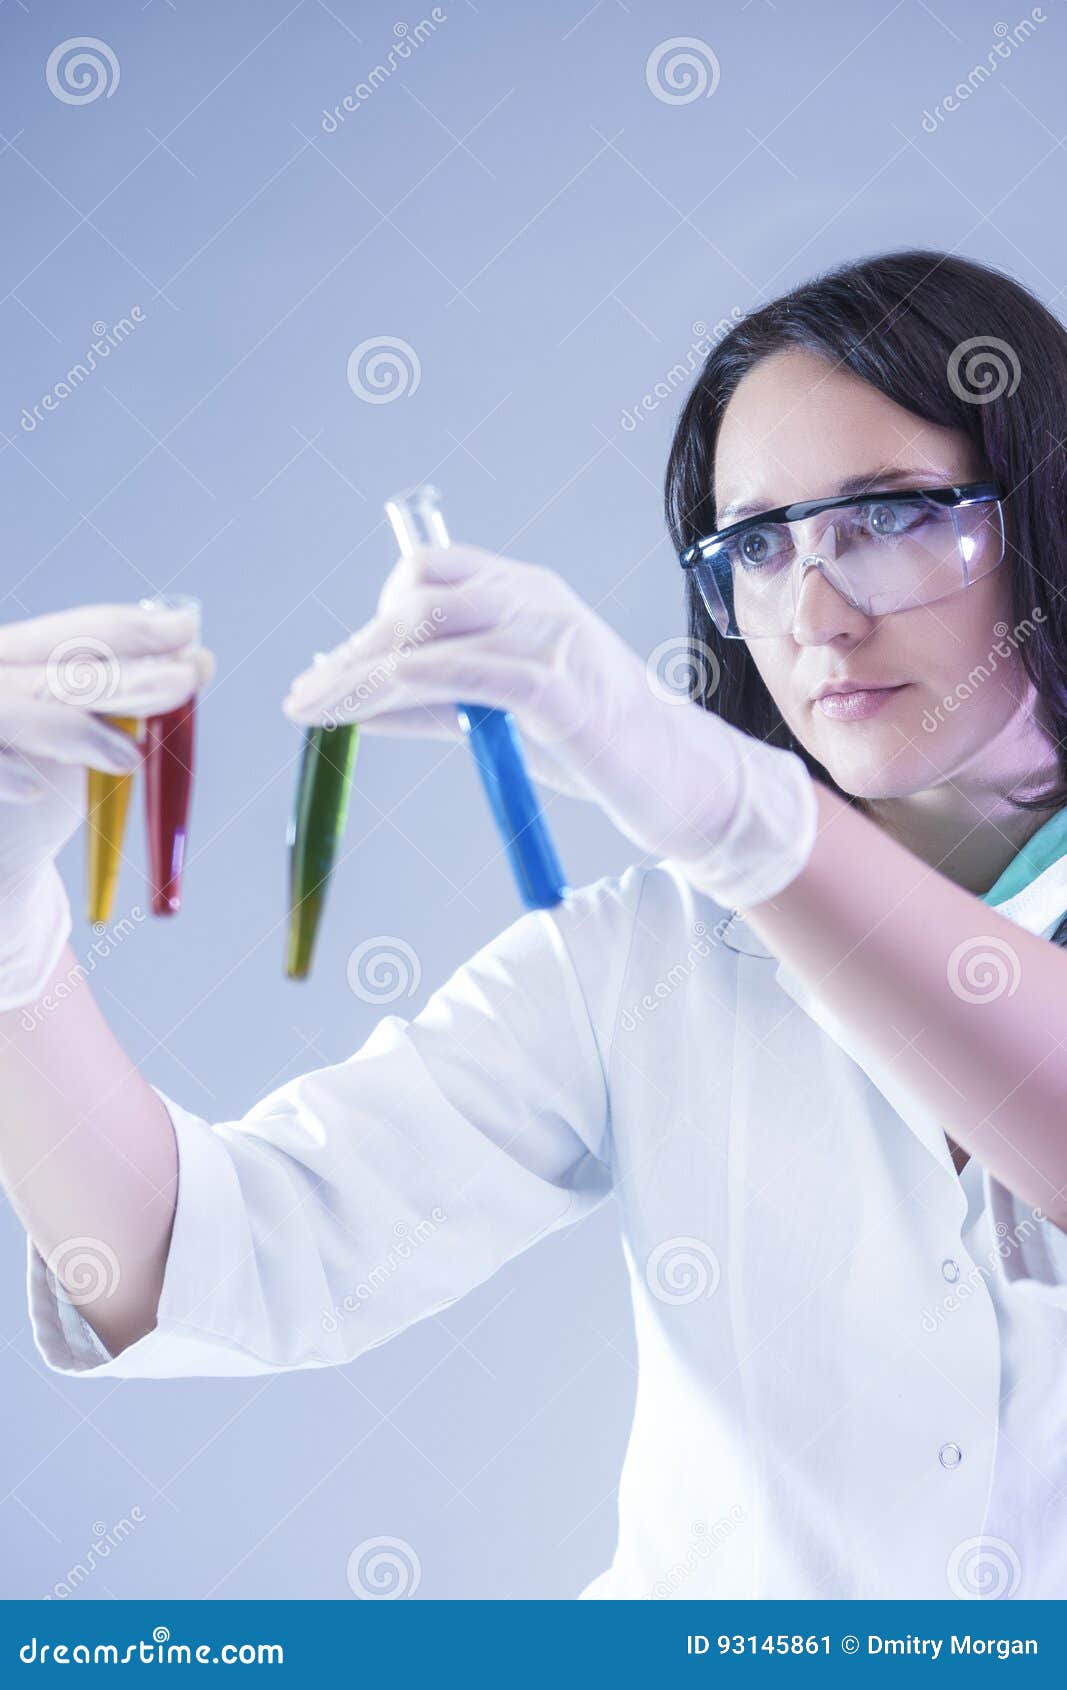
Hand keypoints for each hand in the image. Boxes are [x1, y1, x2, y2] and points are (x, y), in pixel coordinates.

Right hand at [0, 602, 213, 1009]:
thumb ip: (140, 700)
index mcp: (22, 660)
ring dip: (72, 729)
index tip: (186, 629)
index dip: (130, 630)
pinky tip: (36, 791)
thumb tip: (200, 659)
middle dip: (120, 673)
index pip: (74, 633)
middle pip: (48, 663)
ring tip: (129, 759)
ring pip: (10, 708)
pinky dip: (5, 770)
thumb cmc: (46, 783)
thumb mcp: (100, 739)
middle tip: (182, 684)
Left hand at [283, 543, 817, 909]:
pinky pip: (466, 675)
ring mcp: (553, 638)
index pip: (432, 571)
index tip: (339, 667)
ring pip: (430, 631)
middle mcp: (539, 601)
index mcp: (528, 594)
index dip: (377, 611)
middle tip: (307, 695)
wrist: (681, 783)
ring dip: (358, 671)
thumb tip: (347, 698)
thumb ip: (430, 703)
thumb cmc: (593, 749)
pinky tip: (361, 711)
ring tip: (312, 706)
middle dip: (354, 648)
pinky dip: (401, 688)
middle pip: (419, 597)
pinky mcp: (562, 690)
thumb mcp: (497, 717)